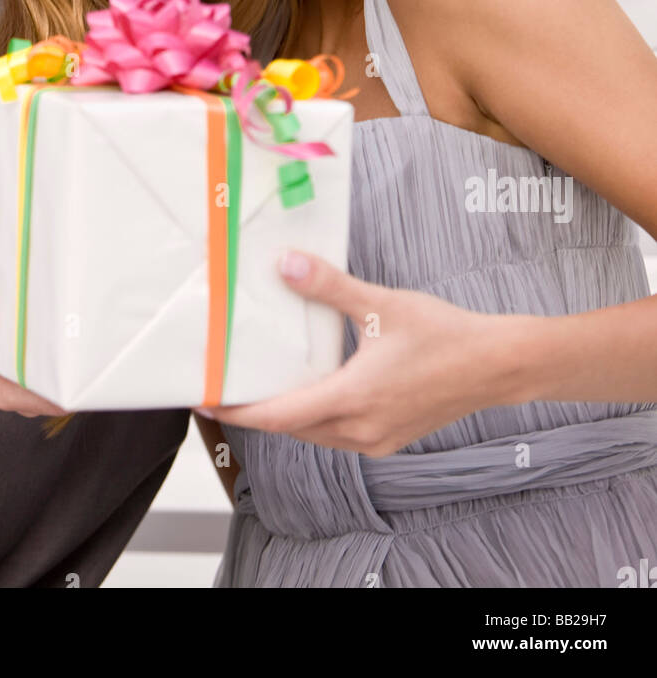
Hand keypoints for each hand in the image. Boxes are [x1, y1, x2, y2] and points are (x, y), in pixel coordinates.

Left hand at [204, 252, 520, 454]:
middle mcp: (360, 429)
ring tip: (264, 386)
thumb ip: (328, 286)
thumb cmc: (445, 335)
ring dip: (288, 415)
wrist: (498, 365)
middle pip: (292, 428)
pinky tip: (315, 388)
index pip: (279, 416)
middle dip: (258, 411)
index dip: (238, 411)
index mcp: (354, 400)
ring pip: (315, 434)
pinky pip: (339, 434)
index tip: (207, 401)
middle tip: (229, 386)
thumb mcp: (380, 303)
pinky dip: (317, 417)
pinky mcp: (390, 436)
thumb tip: (286, 266)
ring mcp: (377, 439)